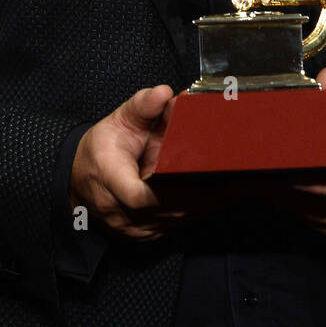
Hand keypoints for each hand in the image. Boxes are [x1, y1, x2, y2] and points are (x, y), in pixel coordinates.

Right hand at [68, 85, 242, 241]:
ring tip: (243, 181)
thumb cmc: (100, 150)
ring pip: (178, 219)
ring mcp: (134, 227)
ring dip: (209, 200)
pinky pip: (178, 223)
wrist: (82, 179)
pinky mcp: (148, 234)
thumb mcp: (117, 121)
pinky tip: (228, 194)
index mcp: (108, 177)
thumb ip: (142, 107)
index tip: (197, 171)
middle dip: (203, 189)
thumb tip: (163, 92)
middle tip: (236, 170)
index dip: (169, 190)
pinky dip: (202, 208)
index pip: (138, 195)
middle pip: (168, 209)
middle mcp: (120, 210)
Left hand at [254, 67, 325, 244]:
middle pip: (315, 199)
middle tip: (258, 162)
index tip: (281, 166)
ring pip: (306, 212)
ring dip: (282, 193)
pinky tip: (274, 186)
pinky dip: (291, 203)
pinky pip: (308, 219)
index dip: (307, 177)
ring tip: (258, 171)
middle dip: (285, 181)